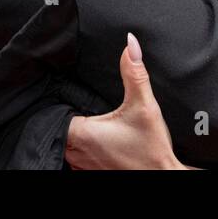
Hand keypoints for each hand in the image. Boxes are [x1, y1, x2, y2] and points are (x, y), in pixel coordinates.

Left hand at [64, 32, 185, 169]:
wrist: (162, 176)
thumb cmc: (151, 148)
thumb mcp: (144, 106)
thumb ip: (134, 74)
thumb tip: (130, 42)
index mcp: (83, 134)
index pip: (54, 114)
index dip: (59, 102)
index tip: (68, 93)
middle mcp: (77, 153)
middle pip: (58, 128)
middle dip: (67, 115)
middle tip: (81, 103)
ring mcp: (82, 167)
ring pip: (66, 145)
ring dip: (73, 133)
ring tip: (88, 119)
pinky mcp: (90, 174)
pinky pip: (75, 158)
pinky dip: (80, 148)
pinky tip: (96, 139)